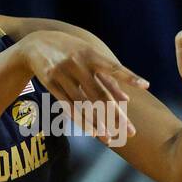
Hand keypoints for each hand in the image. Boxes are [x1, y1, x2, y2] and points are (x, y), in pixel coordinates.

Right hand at [20, 31, 147, 139]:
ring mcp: (62, 74)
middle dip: (116, 115)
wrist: (36, 44)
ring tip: (111, 138)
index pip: (113, 67)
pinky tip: (92, 131)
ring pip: (83, 104)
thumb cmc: (70, 50)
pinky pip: (68, 106)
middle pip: (99, 94)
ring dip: (98, 123)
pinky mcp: (50, 84)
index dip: (129, 76)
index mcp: (90, 54)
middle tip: (130, 132)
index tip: (145, 85)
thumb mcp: (89, 56)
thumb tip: (126, 99)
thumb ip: (107, 76)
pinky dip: (81, 119)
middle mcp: (77, 63)